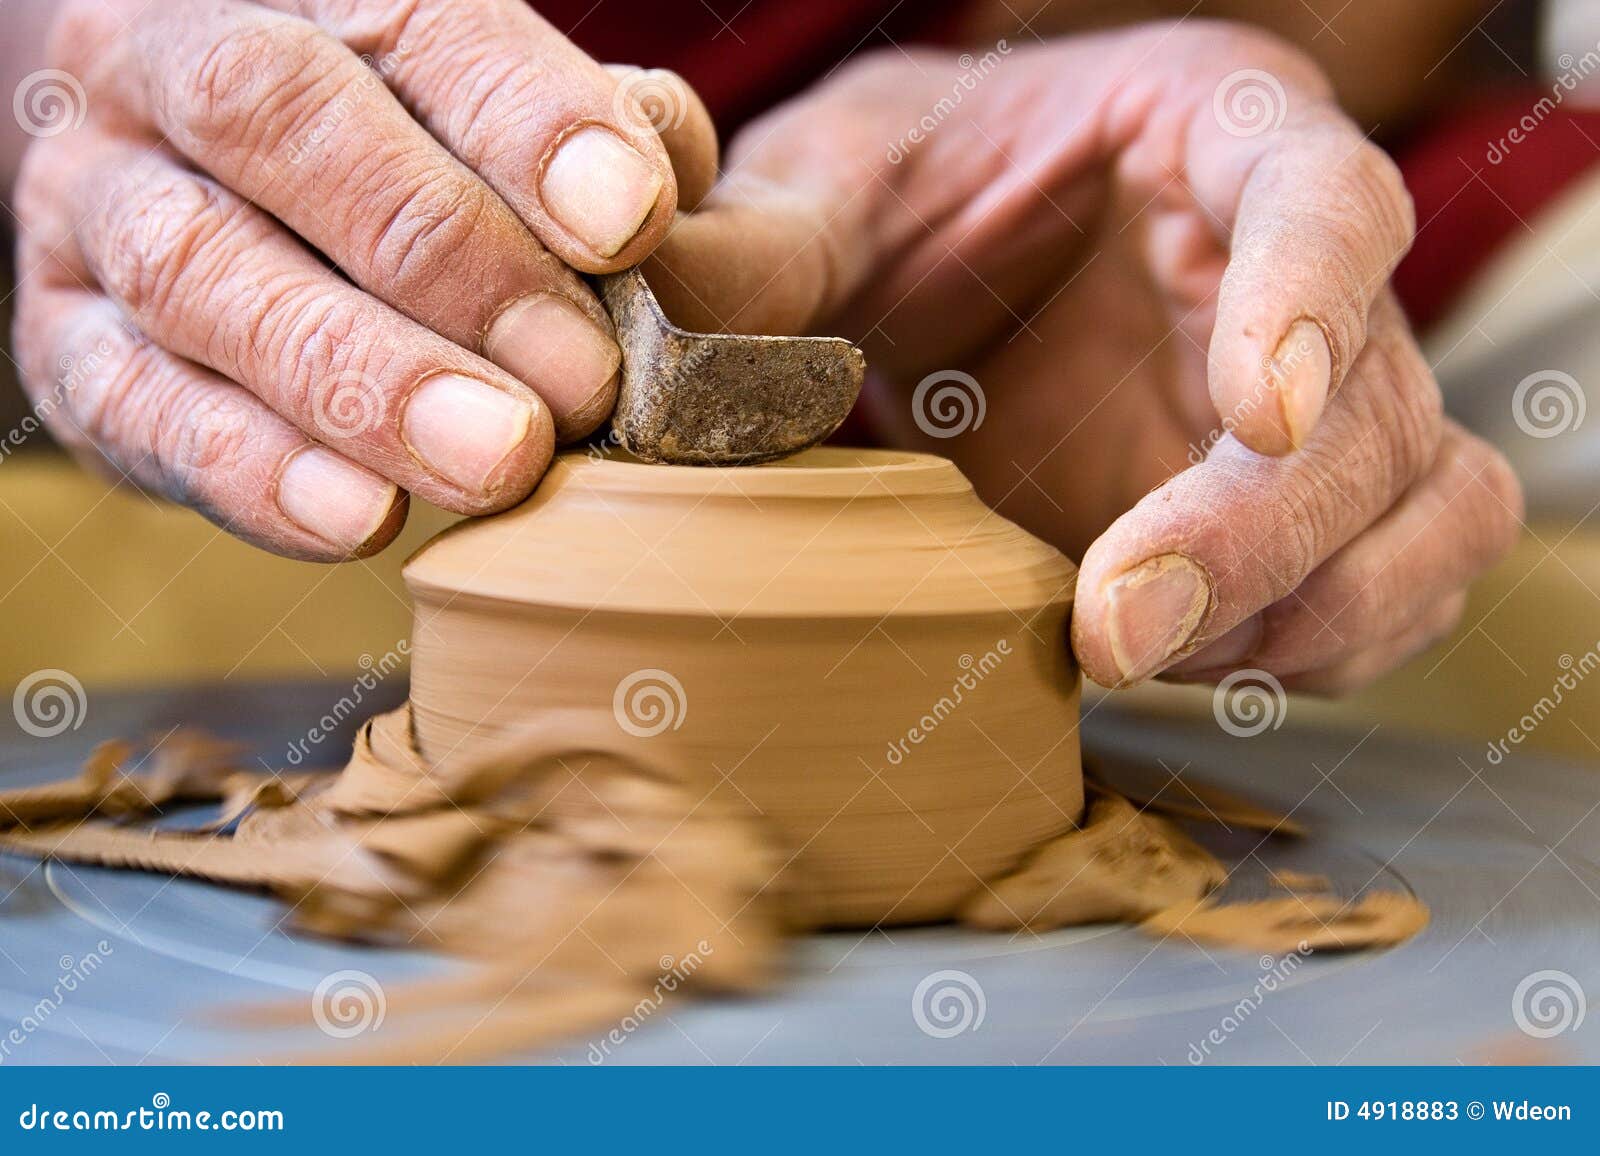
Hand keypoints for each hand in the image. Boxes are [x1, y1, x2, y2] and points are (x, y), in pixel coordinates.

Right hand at [12, 0, 714, 558]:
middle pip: (275, 118)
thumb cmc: (417, 157)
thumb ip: (583, 143)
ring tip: (497, 460)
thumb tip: (654, 181)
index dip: (525, 124)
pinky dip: (253, 469)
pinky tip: (364, 518)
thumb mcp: (508, 122)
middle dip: (440, 255)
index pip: (414, 21)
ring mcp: (98, 201)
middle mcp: (166, 64)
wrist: (234, 195)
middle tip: (576, 378)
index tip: (630, 220)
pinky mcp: (66, 340)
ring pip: (197, 269)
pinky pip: (134, 402)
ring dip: (358, 378)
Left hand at [650, 21, 1522, 693]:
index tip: (1250, 403)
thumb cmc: (913, 197)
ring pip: (1420, 508)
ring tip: (1139, 654)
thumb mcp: (833, 189)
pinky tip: (1183, 662)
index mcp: (1213, 137)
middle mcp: (1293, 275)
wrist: (955, 280)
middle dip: (1261, 526)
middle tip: (1116, 624)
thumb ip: (766, 238)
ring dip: (1307, 605)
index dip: (1312, 295)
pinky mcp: (1302, 513)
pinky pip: (1391, 586)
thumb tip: (657, 304)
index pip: (1326, 195)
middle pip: (1373, 399)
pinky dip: (1314, 647)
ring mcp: (1317, 402)